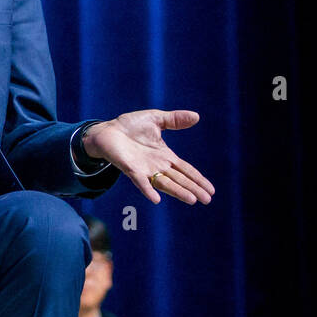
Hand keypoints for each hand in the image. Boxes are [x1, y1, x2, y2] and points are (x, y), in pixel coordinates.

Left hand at [81, 110, 213, 204]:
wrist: (106, 130)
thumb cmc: (129, 126)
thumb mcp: (156, 119)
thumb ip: (174, 120)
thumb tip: (197, 116)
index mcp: (164, 156)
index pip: (185, 170)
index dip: (198, 179)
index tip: (211, 190)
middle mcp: (156, 165)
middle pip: (179, 179)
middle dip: (193, 189)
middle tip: (207, 200)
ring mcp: (144, 169)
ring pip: (164, 183)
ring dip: (178, 192)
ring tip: (192, 200)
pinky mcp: (130, 169)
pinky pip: (140, 181)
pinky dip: (148, 189)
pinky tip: (156, 199)